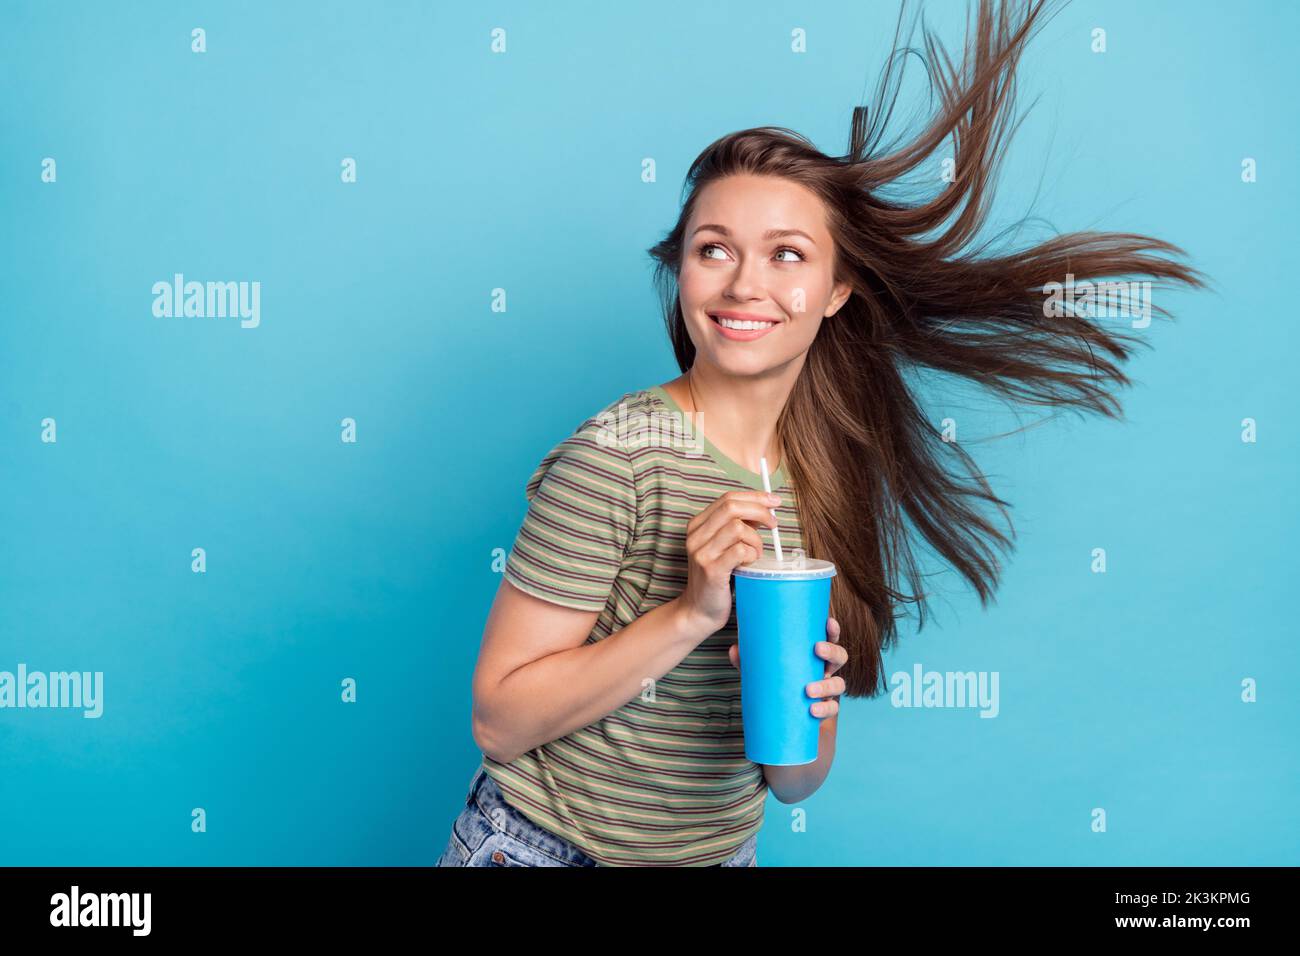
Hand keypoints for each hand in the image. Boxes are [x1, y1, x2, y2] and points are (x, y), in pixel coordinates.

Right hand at [676, 489, 780, 635]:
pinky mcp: (711, 570)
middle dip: (760, 512)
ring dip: (756, 540)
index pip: (727, 498)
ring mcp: (701, 552)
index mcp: (697, 525)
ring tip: (756, 554)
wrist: (699, 610)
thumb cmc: (716, 577)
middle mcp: (696, 536)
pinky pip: (740, 551)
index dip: (754, 497)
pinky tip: (750, 563)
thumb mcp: (723, 546)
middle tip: (774, 524)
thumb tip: (764, 509)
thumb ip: (738, 527)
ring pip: (738, 528)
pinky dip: (752, 554)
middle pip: (732, 507)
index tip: (774, 501)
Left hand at [728, 615, 847, 719]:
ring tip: (808, 690)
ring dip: (826, 685)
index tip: (828, 621)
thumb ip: (748, 659)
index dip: (832, 629)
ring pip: (840, 684)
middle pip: (840, 656)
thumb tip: (734, 649)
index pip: (829, 637)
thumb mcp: (761, 669)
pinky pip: (833, 708)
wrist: (781, 715)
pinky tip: (812, 709)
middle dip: (832, 651)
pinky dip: (824, 709)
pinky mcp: (825, 708)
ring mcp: (827, 689)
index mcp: (814, 654)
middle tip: (817, 649)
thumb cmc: (775, 681)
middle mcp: (825, 669)